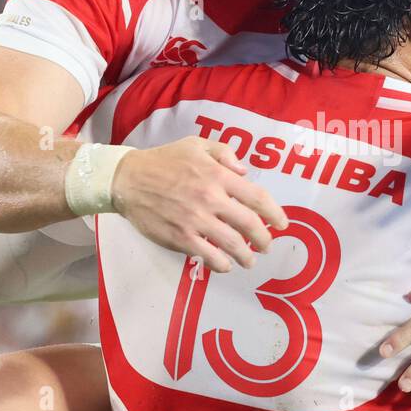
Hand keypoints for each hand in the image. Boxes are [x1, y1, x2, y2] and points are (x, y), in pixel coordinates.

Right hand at [112, 137, 287, 272]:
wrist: (127, 180)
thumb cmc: (164, 161)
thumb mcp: (196, 145)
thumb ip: (225, 154)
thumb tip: (245, 172)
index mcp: (218, 175)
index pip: (257, 197)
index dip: (275, 213)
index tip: (282, 224)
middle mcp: (211, 198)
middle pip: (250, 225)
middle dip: (264, 239)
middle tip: (266, 245)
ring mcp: (196, 220)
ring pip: (232, 244)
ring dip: (247, 256)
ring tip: (250, 261)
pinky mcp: (180, 237)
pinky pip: (208, 256)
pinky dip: (222, 264)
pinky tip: (225, 264)